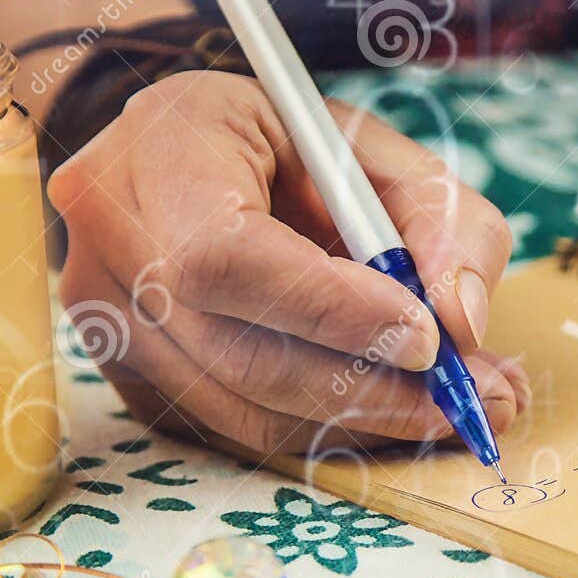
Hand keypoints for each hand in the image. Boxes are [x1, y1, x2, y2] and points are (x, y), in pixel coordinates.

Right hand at [48, 70, 526, 456]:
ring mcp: (105, 317)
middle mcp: (113, 237)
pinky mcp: (130, 376)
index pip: (229, 258)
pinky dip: (321, 429)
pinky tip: (381, 407)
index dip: (334, 312)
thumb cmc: (289, 149)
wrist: (190, 161)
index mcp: (163, 147)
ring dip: (362, 424)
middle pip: (243, 356)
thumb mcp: (380, 153)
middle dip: (373, 391)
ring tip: (450, 408)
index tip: (428, 341)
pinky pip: (235, 429)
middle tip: (472, 402)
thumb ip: (442, 221)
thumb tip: (462, 324)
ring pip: (246, 411)